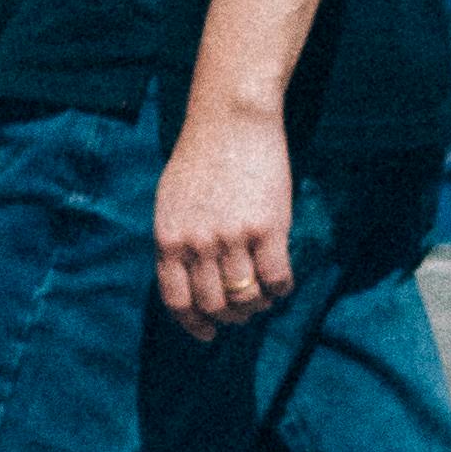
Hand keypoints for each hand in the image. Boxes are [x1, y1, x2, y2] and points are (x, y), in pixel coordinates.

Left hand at [155, 106, 295, 342]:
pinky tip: (281, 283)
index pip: (177, 300)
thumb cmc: (200, 157)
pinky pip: (276, 279)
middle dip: (230, 316)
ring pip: (246, 297)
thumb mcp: (171, 202)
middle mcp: (198, 244)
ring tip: (262, 296)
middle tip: (242, 312)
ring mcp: (232, 237)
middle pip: (215, 304)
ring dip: (256, 305)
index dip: (193, 324)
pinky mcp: (267, 228)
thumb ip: (176, 240)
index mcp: (169, 239)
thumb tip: (187, 280)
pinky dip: (280, 290)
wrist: (231, 119)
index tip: (207, 332)